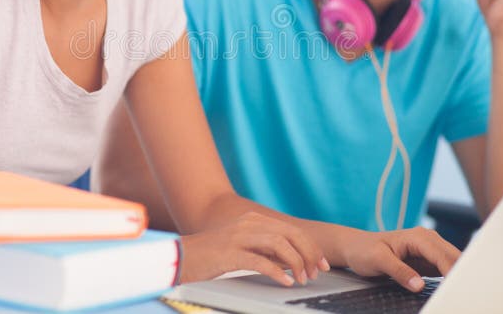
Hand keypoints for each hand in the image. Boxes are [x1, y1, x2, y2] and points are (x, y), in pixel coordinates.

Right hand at [179, 211, 330, 285]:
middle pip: (290, 234)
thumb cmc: (212, 255)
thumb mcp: (243, 246)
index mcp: (254, 220)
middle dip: (309, 253)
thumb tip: (290, 261)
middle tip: (318, 272)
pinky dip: (276, 271)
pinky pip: (259, 261)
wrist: (180, 255)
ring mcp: (239, 237)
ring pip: (278, 245)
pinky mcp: (230, 253)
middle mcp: (249, 224)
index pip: (291, 230)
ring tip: (303, 278)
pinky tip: (285, 282)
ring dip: (296, 263)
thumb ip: (264, 249)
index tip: (322, 263)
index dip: (310, 246)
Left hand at [341, 227, 459, 291]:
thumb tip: (419, 284)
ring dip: (458, 276)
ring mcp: (429, 250)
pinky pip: (445, 269)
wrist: (355, 247)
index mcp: (418, 237)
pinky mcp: (428, 260)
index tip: (460, 288)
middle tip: (467, 294)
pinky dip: (451, 279)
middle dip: (462, 274)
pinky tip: (453, 289)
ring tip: (463, 293)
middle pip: (454, 258)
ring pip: (453, 263)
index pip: (442, 256)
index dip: (453, 272)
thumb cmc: (364, 249)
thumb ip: (399, 271)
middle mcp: (427, 240)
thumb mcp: (378, 260)